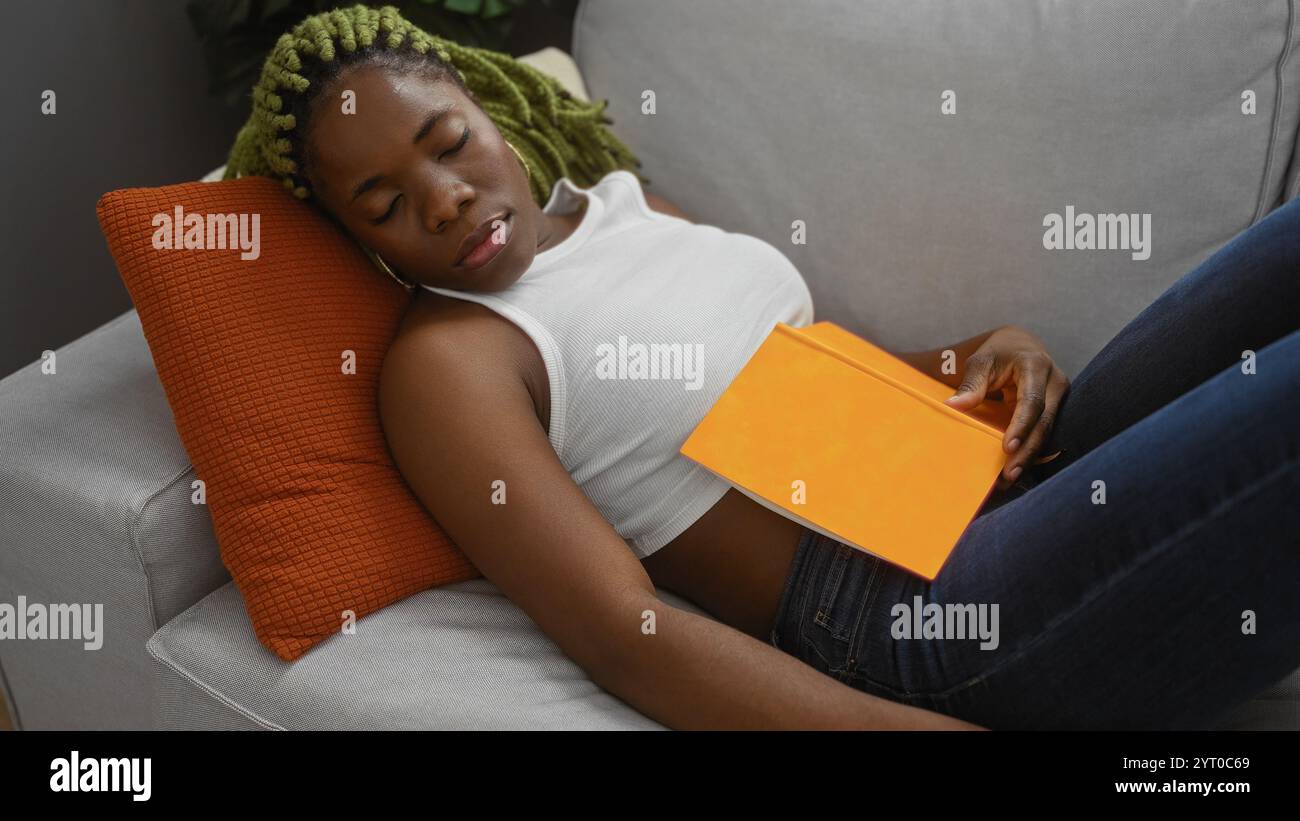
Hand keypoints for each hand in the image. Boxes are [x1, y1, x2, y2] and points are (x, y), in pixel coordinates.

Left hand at [942, 326, 1069, 489]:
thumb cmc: (998, 353)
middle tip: (1009, 474)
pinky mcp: (1054, 410)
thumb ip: (971, 384)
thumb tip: (953, 406)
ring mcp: (1058, 398)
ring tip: (1009, 478)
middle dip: (1027, 451)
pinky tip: (1014, 469)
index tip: (1007, 448)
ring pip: (1046, 432)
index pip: (1032, 402)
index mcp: (1036, 367)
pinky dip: (1028, 451)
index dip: (1021, 426)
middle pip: (1044, 422)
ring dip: (1029, 457)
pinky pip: (1042, 433)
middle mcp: (1054, 383)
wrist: (1020, 346)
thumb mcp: (981, 361)